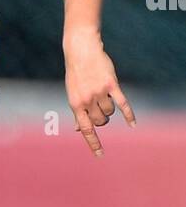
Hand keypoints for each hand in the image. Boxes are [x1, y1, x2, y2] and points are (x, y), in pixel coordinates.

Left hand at [64, 31, 135, 155]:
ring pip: (111, 112)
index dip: (93, 143)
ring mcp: (99, 92)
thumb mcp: (73, 93)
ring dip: (110, 109)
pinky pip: (122, 104)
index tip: (100, 155)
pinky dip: (129, 115)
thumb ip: (78, 112)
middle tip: (99, 108)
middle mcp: (87, 100)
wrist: (82, 50)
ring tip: (104, 97)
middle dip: (103, 119)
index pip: (85, 129)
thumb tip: (79, 130)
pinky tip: (133, 124)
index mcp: (75, 104)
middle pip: (101, 121)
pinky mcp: (111, 84)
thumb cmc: (76, 74)